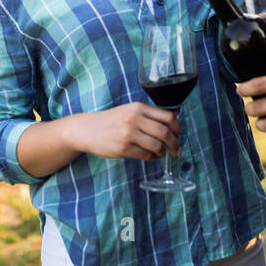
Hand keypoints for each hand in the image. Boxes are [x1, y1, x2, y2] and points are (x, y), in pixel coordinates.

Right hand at [66, 103, 182, 159]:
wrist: (87, 129)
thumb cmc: (110, 121)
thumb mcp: (129, 111)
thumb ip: (148, 115)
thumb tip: (171, 125)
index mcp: (139, 108)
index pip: (168, 117)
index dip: (178, 128)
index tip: (178, 135)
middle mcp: (135, 119)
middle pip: (165, 133)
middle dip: (174, 144)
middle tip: (176, 150)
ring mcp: (128, 134)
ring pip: (157, 146)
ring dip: (163, 152)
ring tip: (161, 154)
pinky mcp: (123, 148)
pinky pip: (146, 156)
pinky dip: (152, 158)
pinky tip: (150, 157)